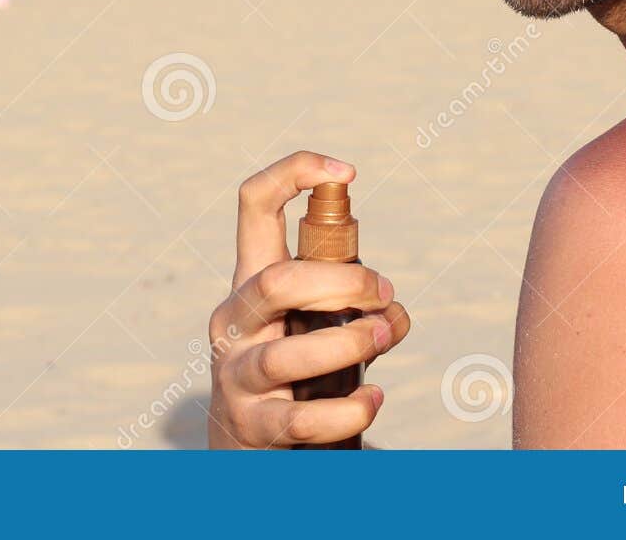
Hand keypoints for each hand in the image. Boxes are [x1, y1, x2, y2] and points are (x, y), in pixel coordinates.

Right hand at [207, 152, 409, 447]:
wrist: (247, 454)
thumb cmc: (293, 374)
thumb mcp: (312, 325)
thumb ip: (351, 305)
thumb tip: (391, 309)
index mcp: (250, 281)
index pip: (254, 206)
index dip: (293, 172)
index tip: (345, 171)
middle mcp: (234, 322)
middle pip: (276, 282)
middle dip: (341, 282)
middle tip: (384, 294)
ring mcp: (236, 376)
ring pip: (287, 355)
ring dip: (350, 343)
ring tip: (384, 338)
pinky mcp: (253, 427)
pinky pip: (302, 419)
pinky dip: (349, 408)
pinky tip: (373, 398)